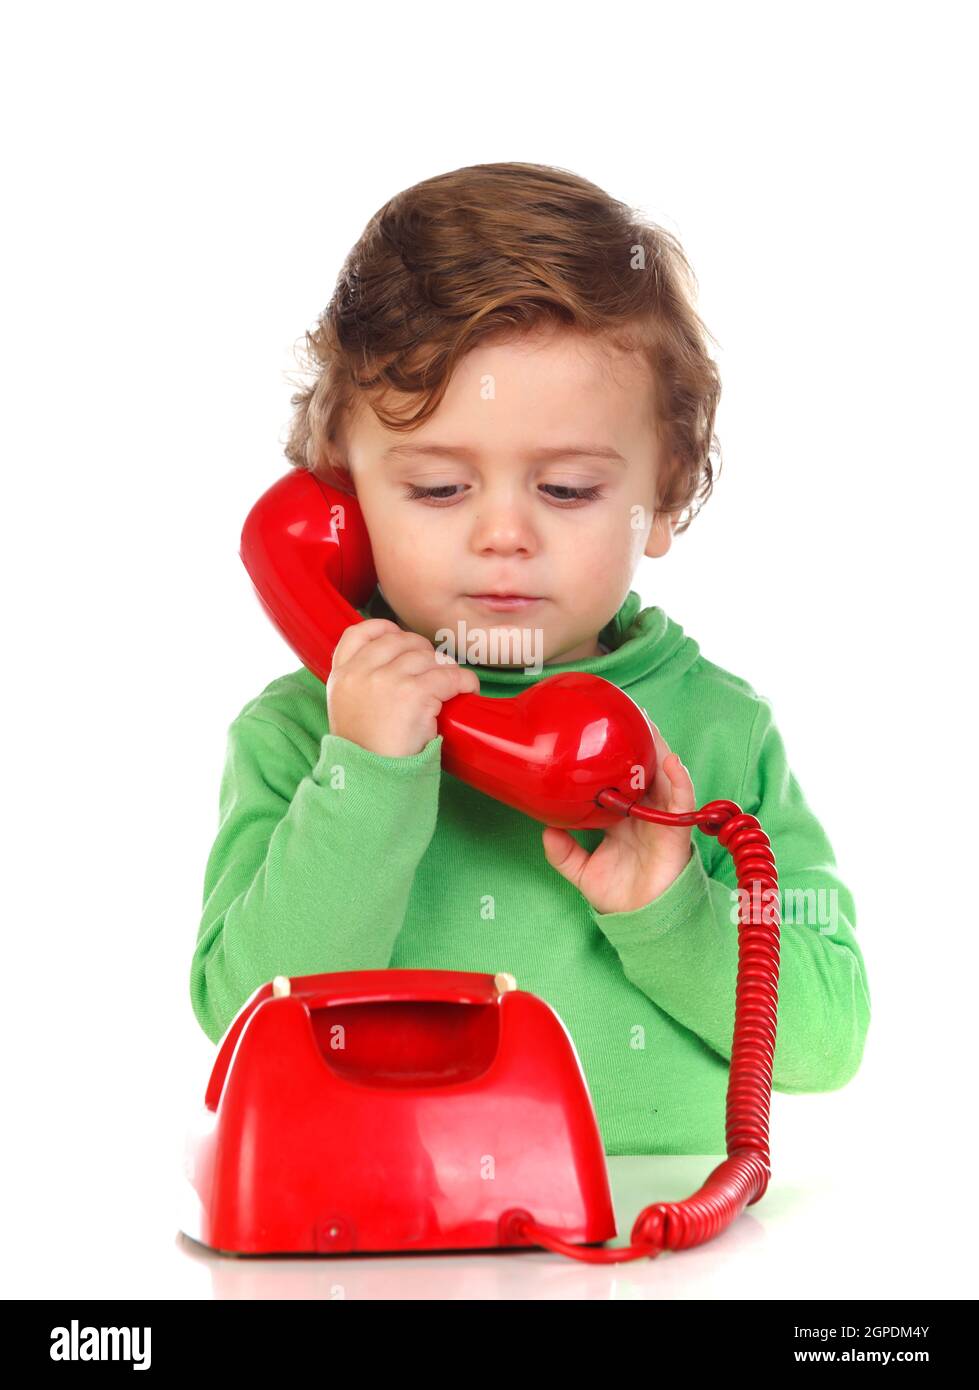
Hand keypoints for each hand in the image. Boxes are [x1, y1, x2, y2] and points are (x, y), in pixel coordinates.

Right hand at [326, 618, 479, 758]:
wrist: (370, 780)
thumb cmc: (366, 753)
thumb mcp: (348, 709)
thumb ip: (362, 682)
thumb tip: (400, 663)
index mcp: (341, 675)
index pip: (359, 632)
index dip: (385, 629)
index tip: (401, 638)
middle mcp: (360, 672)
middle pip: (401, 640)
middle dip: (423, 652)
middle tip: (435, 671)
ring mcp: (386, 679)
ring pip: (427, 656)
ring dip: (445, 668)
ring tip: (451, 686)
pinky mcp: (412, 692)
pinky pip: (449, 675)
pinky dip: (464, 681)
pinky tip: (468, 690)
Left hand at [542, 720, 695, 914]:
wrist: (642, 921)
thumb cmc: (619, 895)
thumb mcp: (581, 871)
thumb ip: (563, 852)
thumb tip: (543, 830)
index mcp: (622, 815)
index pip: (617, 777)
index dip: (612, 755)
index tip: (600, 729)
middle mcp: (643, 812)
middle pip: (642, 768)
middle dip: (638, 741)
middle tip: (626, 711)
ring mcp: (661, 819)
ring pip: (663, 776)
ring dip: (658, 749)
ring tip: (648, 724)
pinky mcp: (677, 831)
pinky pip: (681, 801)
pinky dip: (680, 780)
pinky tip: (672, 761)